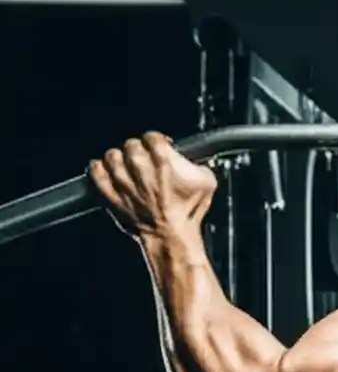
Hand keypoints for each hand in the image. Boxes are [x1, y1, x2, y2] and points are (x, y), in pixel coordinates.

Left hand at [88, 132, 216, 238]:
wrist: (171, 235)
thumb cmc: (188, 211)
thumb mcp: (207, 182)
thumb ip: (196, 164)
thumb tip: (189, 162)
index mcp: (163, 159)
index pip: (152, 136)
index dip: (157, 141)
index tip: (159, 148)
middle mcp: (139, 166)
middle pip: (130, 144)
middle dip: (138, 151)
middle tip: (145, 160)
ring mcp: (121, 179)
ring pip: (111, 155)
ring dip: (119, 159)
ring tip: (126, 165)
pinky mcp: (109, 193)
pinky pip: (96, 171)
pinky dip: (100, 169)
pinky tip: (108, 171)